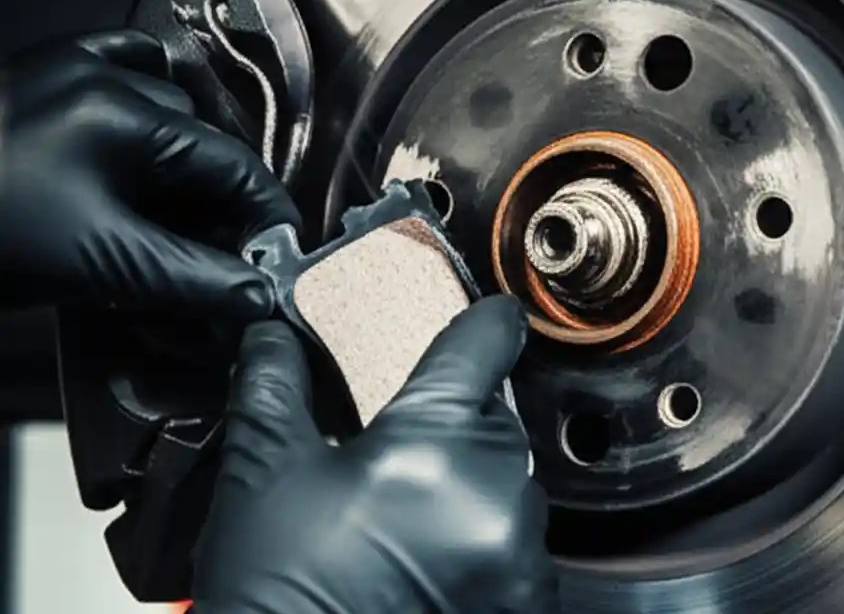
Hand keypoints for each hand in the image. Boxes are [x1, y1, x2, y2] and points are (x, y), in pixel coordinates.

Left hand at [0, 30, 298, 317]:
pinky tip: (142, 148)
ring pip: (163, 108)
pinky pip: (115, 68)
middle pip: (203, 141)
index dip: (265, 217)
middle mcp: (99, 78)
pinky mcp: (35, 80)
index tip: (275, 257)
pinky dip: (143, 102)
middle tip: (225, 258)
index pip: (235, 166)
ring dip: (184, 162)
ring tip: (180, 223)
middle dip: (221, 202)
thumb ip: (191, 278)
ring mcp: (64, 73)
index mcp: (123, 114)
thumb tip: (256, 294)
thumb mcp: (99, 267)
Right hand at [193, 296, 558, 613]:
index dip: (485, 320)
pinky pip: (521, 545)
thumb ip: (276, 389)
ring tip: (404, 521)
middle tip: (395, 459)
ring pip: (509, 484)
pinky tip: (431, 559)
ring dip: (471, 488)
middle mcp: (494, 493)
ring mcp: (518, 554)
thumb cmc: (280, 596)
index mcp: (432, 442)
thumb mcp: (262, 479)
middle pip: (493, 420)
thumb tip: (272, 338)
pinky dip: (485, 542)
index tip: (492, 314)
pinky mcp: (526, 600)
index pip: (483, 343)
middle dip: (450, 428)